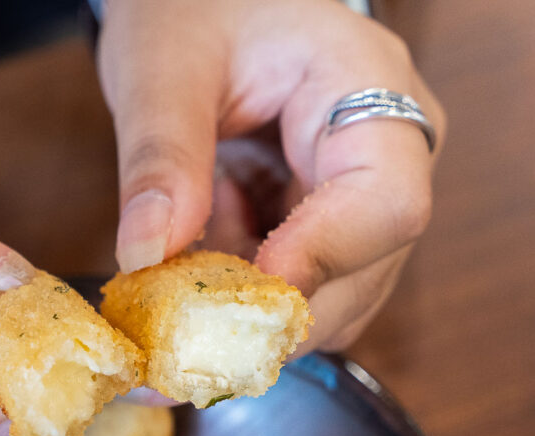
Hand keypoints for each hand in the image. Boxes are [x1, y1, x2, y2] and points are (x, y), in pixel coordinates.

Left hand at [99, 0, 444, 349]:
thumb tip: (145, 255)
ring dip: (251, 303)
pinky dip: (241, 292)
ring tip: (191, 240)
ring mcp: (361, 198)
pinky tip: (204, 241)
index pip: (388, 201)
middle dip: (274, 305)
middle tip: (184, 305)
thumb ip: (160, 155)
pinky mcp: (327, 227)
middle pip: (366, 272)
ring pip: (332, 298)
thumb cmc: (197, 8)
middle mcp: (389, 154)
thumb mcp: (164, 64)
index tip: (246, 288)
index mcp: (371, 88)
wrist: (206, 5)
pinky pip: (297, 291)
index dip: (323, 258)